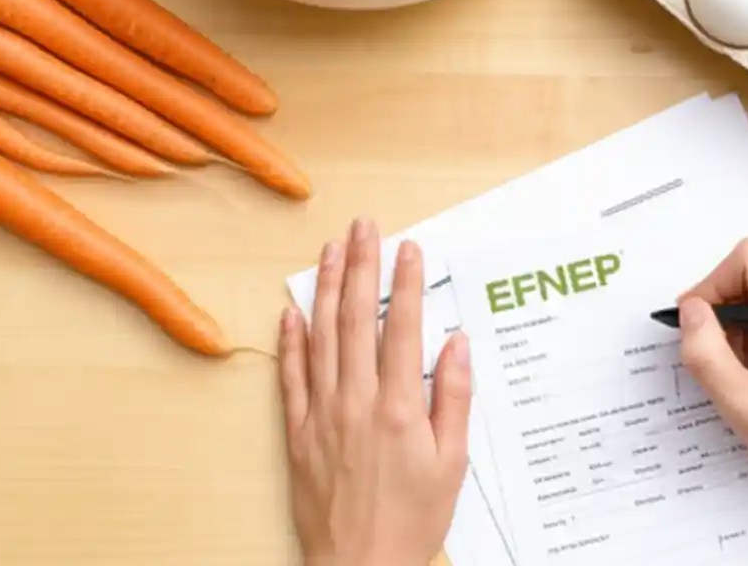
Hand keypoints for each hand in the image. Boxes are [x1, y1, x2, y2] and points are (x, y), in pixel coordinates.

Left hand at [278, 219, 471, 565]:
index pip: (403, 327)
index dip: (407, 283)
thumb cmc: (412, 520)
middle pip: (358, 319)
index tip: (410, 248)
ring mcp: (321, 414)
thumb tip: (455, 343)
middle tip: (365, 228)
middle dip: (363, 267)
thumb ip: (454, 398)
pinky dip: (291, 340)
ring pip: (321, 336)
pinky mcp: (297, 433)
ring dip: (326, 288)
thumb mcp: (452, 463)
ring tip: (331, 250)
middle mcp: (356, 401)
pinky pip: (291, 376)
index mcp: (400, 407)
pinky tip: (292, 310)